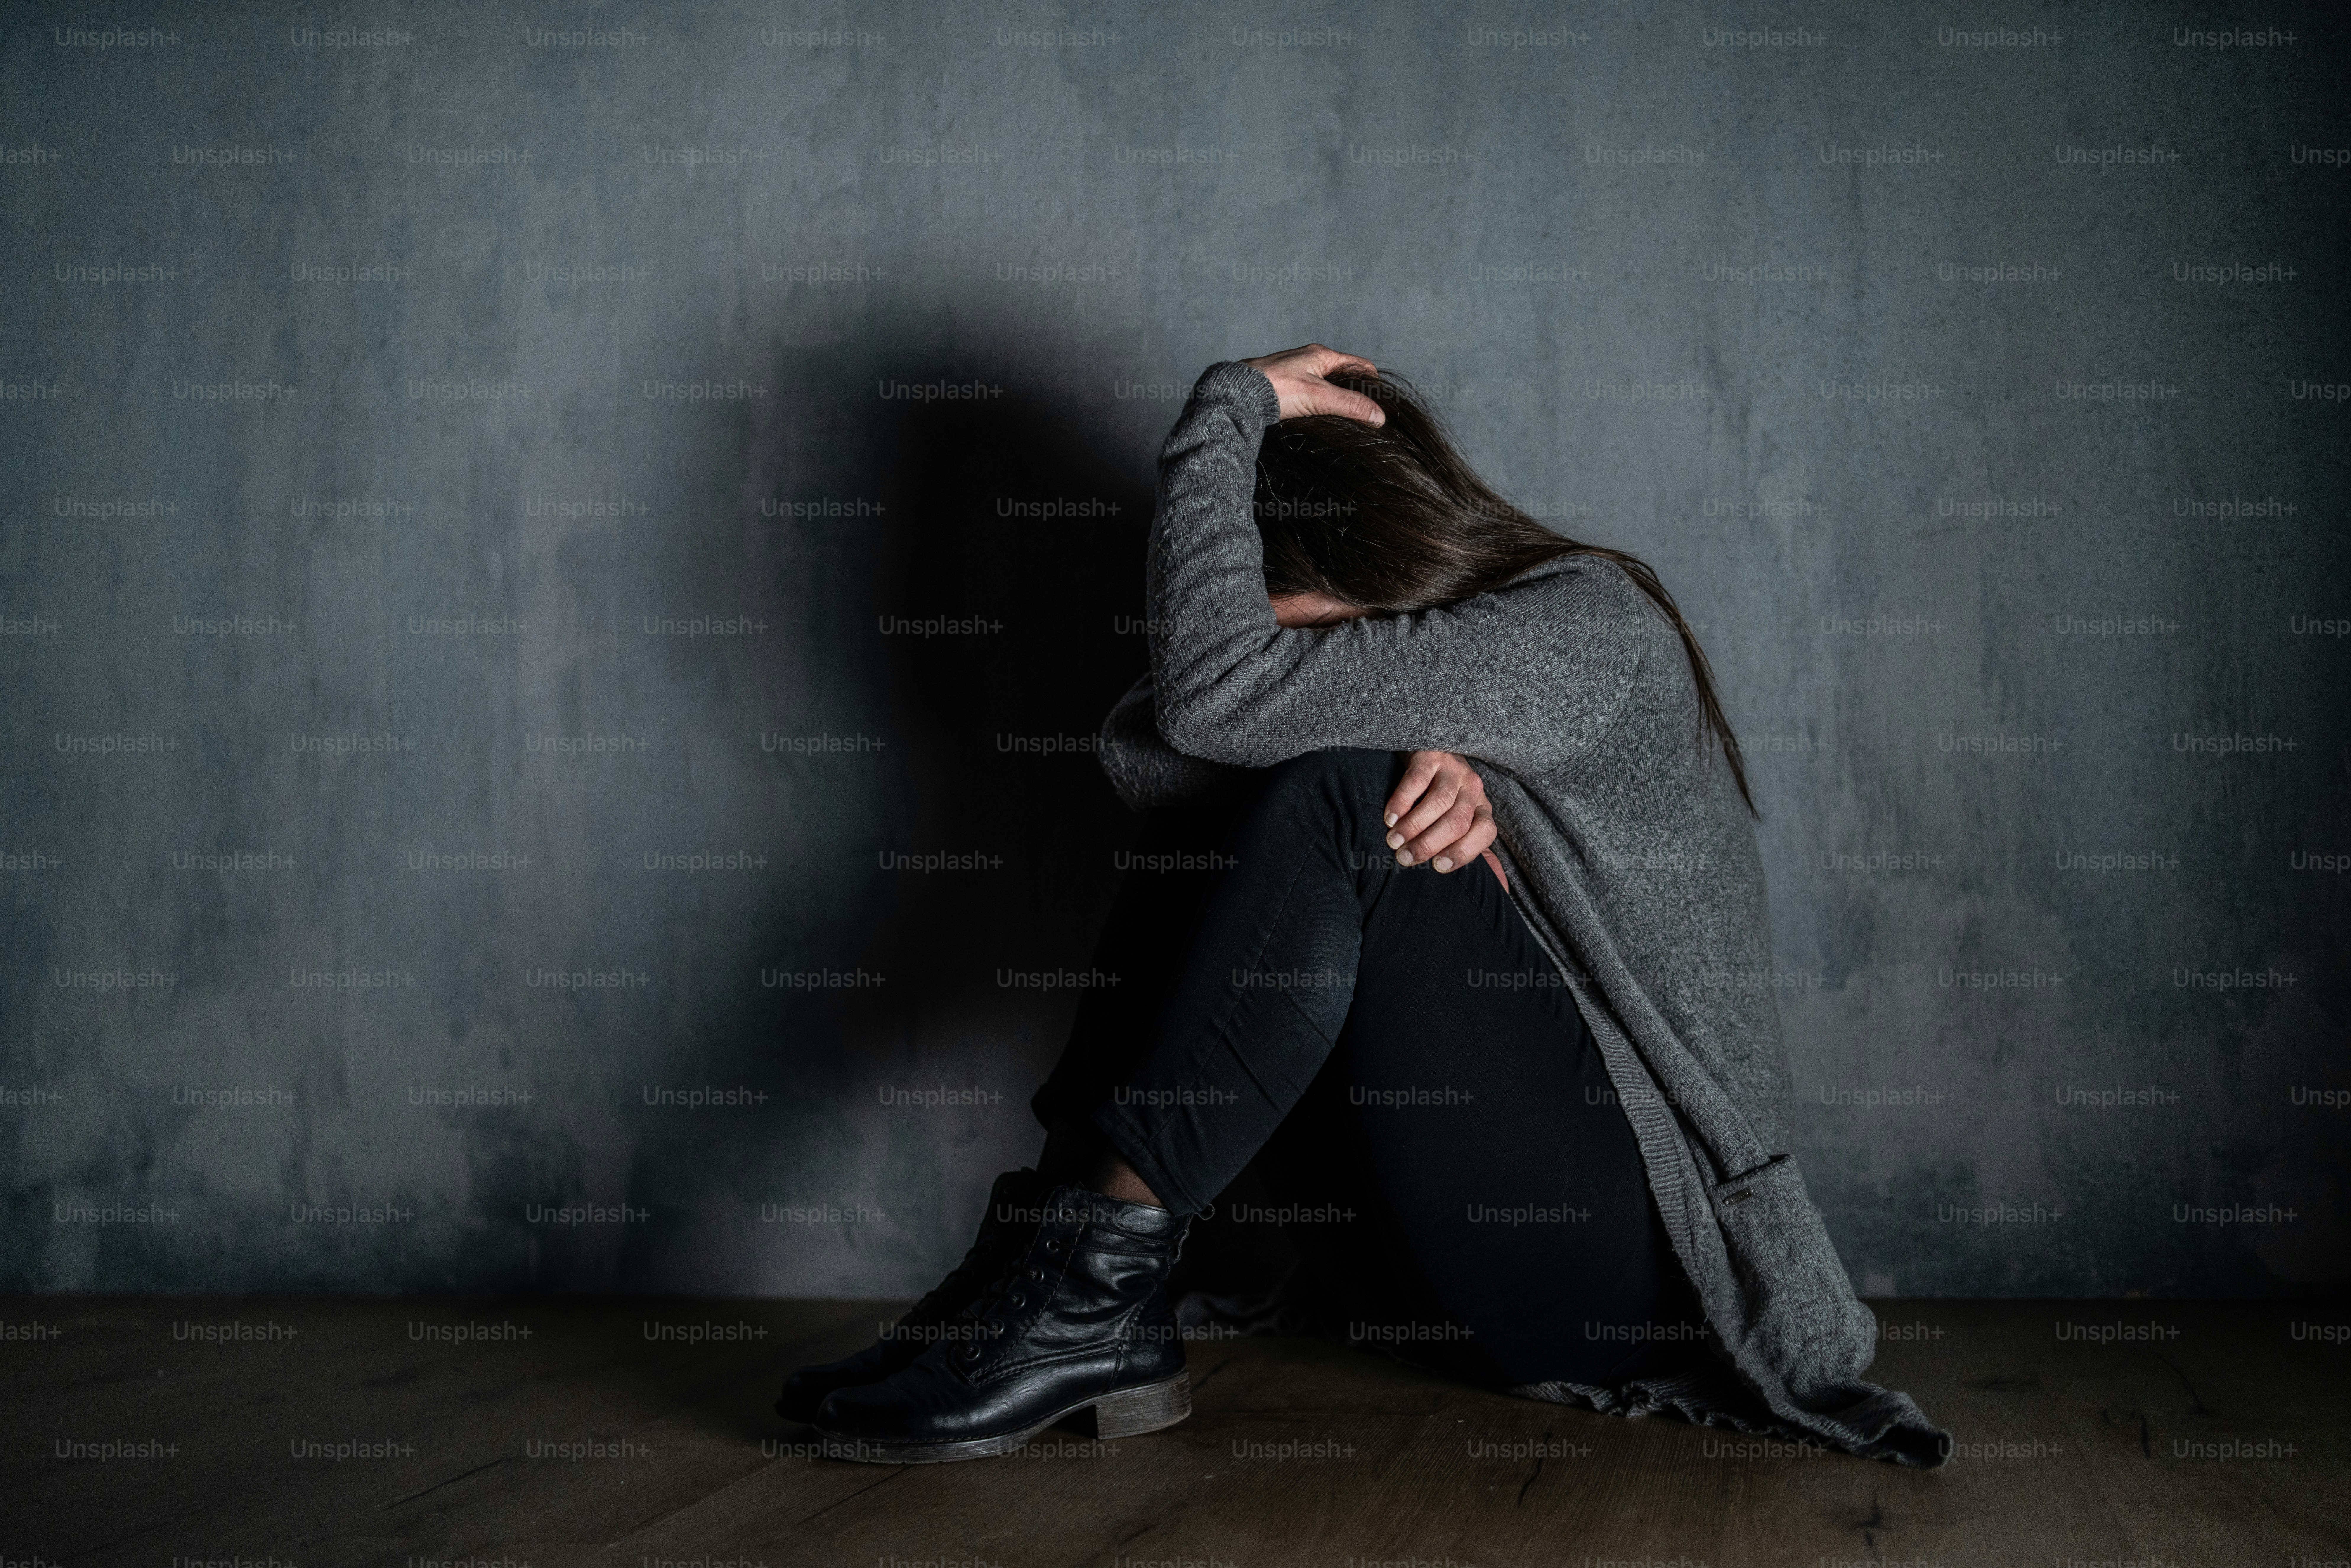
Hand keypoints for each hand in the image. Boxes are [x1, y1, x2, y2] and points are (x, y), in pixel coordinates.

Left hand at [1240, 344, 1386, 425]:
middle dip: (1355, 393)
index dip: (1373, 382)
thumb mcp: (1320, 397)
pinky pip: (1308, 395)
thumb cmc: (1275, 389)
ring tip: (1345, 420)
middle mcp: (1307, 360)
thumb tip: (1379, 417)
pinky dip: (1319, 405)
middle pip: (1343, 376)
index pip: (1359, 365)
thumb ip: (1350, 405)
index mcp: (1320, 355)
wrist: (1236, 396)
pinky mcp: (1282, 388)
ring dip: (1336, 400)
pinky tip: (1319, 419)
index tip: (1382, 402)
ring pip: (1325, 386)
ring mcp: (1294, 374)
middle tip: (1366, 415)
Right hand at [1384, 752, 1495, 872]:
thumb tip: (1501, 888)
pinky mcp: (1431, 756)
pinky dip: (1401, 802)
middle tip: (1405, 858)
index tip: (1437, 867)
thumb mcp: (1464, 820)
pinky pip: (1416, 781)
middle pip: (1458, 822)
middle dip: (1430, 844)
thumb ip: (1475, 850)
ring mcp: (1453, 770)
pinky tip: (1389, 818)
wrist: (1431, 751)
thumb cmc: (1445, 796)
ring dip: (1413, 826)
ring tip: (1394, 841)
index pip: (1485, 833)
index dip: (1463, 852)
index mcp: (1482, 809)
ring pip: (1438, 803)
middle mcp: (1473, 789)